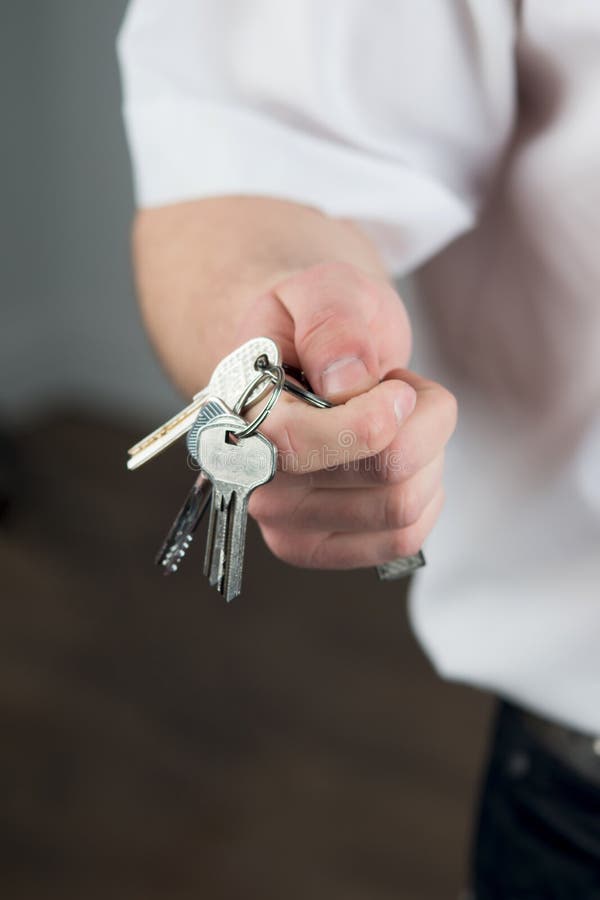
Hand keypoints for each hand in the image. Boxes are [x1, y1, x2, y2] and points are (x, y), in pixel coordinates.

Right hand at [235, 261, 455, 568]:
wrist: (302, 359)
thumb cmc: (312, 325)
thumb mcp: (322, 289)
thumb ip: (330, 320)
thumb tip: (343, 380)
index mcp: (240, 412)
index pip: (302, 444)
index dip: (372, 420)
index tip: (399, 388)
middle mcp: (253, 478)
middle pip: (381, 475)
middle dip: (423, 422)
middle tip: (403, 390)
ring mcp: (285, 523)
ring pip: (403, 507)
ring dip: (429, 453)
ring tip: (401, 420)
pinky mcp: (319, 548)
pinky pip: (404, 537)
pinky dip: (426, 491)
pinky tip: (403, 458)